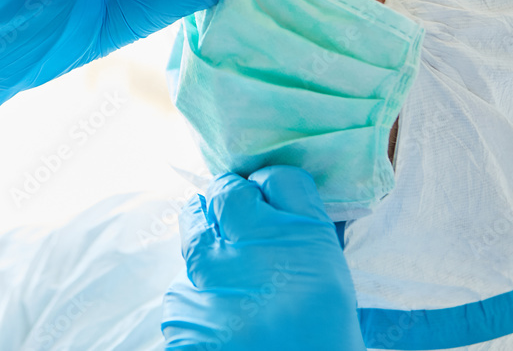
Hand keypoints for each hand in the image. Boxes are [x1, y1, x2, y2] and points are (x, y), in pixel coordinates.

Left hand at [162, 166, 365, 349]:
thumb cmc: (321, 342)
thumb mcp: (329, 283)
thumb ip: (300, 238)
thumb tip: (269, 203)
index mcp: (305, 238)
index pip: (277, 178)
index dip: (268, 186)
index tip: (266, 198)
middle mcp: (255, 246)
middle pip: (226, 192)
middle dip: (226, 201)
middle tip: (233, 221)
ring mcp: (212, 278)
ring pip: (194, 232)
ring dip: (205, 243)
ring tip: (225, 275)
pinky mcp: (183, 311)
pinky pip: (183, 287)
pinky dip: (197, 298)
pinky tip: (219, 320)